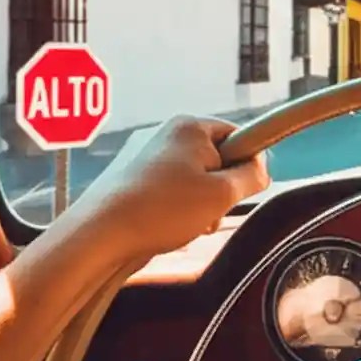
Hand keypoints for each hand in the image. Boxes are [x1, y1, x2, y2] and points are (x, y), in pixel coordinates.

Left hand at [71, 115, 269, 260]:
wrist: (99, 234)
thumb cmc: (161, 209)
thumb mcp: (222, 194)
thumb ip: (251, 177)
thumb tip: (261, 169)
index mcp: (190, 126)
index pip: (239, 135)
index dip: (248, 164)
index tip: (243, 190)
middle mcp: (165, 133)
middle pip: (215, 159)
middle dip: (221, 190)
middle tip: (212, 213)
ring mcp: (144, 155)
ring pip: (192, 178)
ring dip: (199, 204)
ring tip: (186, 225)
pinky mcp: (130, 179)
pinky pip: (168, 190)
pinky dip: (175, 209)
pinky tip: (165, 227)